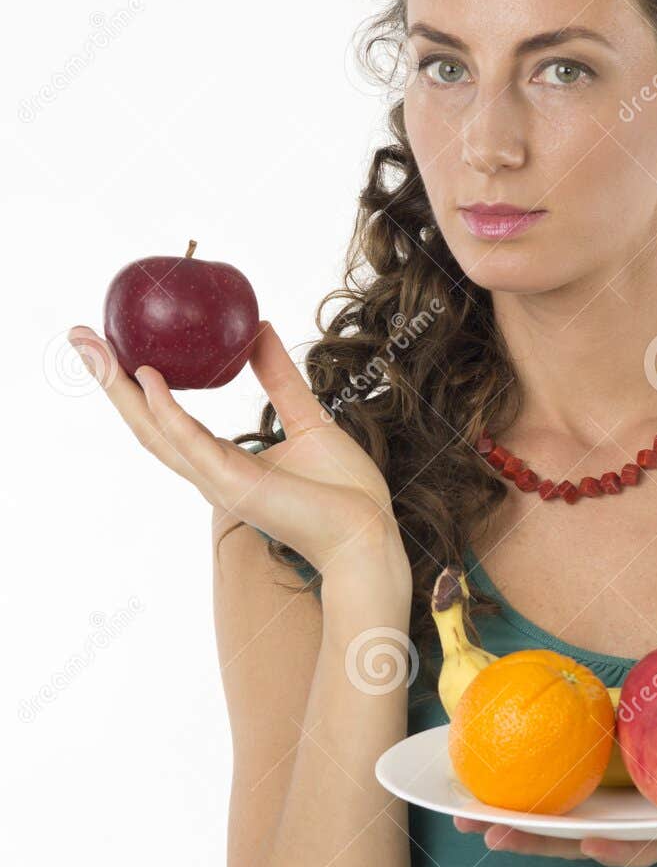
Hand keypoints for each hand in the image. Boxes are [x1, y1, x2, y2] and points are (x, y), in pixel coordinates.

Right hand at [67, 319, 410, 583]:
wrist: (367, 537)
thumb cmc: (344, 493)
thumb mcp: (307, 420)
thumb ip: (278, 378)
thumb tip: (258, 329)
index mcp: (224, 461)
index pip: (165, 419)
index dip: (134, 386)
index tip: (112, 347)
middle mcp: (211, 471)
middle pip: (144, 423)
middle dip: (109, 381)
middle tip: (79, 336)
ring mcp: (219, 480)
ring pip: (154, 431)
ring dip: (119, 389)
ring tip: (90, 347)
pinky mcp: (236, 487)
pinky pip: (193, 444)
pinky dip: (168, 412)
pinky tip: (148, 379)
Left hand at [453, 799, 656, 866]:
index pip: (646, 846)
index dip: (619, 850)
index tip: (590, 847)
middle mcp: (642, 833)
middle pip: (581, 842)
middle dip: (535, 840)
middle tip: (484, 832)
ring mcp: (623, 822)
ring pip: (561, 828)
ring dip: (514, 823)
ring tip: (462, 817)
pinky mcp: (612, 804)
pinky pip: (565, 802)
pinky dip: (528, 800)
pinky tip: (486, 787)